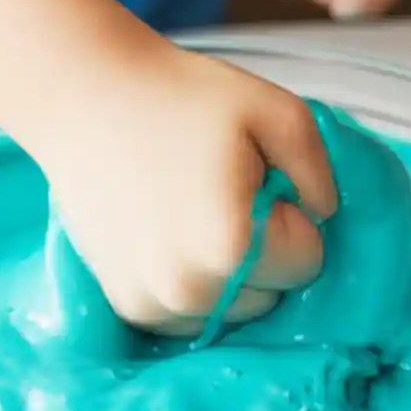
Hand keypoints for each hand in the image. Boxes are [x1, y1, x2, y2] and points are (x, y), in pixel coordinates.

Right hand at [31, 46, 337, 335]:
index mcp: (232, 249)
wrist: (85, 97)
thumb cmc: (182, 96)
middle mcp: (189, 292)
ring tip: (191, 212)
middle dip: (263, 251)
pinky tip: (169, 235)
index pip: (309, 261)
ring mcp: (152, 305)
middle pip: (271, 295)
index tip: (256, 181)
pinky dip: (193, 284)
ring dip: (230, 274)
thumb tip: (325, 218)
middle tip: (222, 194)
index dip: (292, 217)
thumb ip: (319, 170)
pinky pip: (191, 315)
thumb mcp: (275, 109)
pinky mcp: (127, 308)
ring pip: (232, 310)